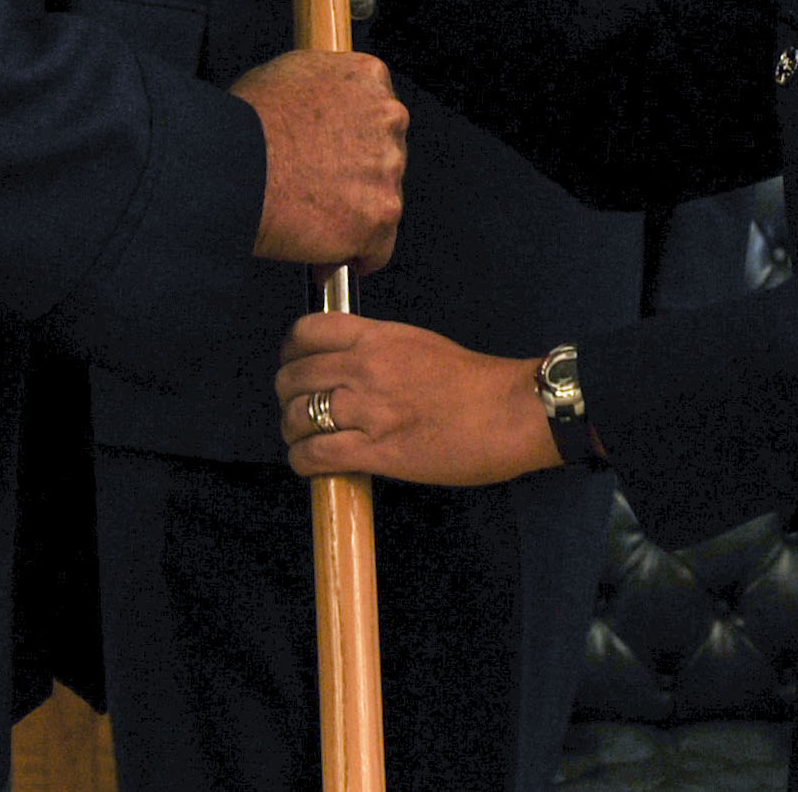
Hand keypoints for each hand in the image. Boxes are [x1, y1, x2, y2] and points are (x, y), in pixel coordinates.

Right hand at [230, 48, 404, 268]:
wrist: (235, 167)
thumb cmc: (246, 124)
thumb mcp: (287, 74)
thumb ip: (324, 87)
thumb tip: (322, 106)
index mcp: (367, 78)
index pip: (378, 112)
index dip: (353, 138)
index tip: (335, 153)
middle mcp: (388, 118)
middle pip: (385, 156)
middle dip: (358, 174)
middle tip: (318, 185)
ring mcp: (388, 169)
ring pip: (382, 200)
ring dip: (355, 212)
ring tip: (311, 215)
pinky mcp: (380, 215)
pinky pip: (378, 247)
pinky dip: (357, 253)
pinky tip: (327, 249)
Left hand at [273, 313, 563, 483]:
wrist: (510, 412)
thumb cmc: (474, 382)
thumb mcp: (418, 344)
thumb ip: (377, 350)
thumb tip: (346, 366)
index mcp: (377, 337)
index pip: (306, 332)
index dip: (290, 352)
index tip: (294, 365)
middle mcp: (365, 368)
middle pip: (293, 377)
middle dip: (287, 396)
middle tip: (298, 409)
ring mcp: (369, 410)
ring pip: (298, 416)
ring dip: (293, 431)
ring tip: (304, 439)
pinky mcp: (377, 451)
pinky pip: (316, 455)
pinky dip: (303, 461)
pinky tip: (310, 464)